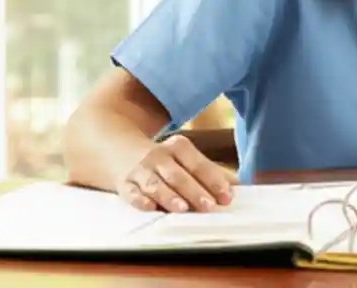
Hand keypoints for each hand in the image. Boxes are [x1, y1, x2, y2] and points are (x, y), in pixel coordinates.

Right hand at [119, 134, 237, 211]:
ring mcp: (140, 170)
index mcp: (178, 147)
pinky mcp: (124, 184)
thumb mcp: (184, 158)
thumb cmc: (163, 159)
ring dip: (169, 196)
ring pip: (156, 184)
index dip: (214, 180)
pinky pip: (131, 193)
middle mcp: (159, 157)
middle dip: (195, 191)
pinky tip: (149, 207)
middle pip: (179, 175)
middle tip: (209, 206)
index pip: (199, 164)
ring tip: (182, 208)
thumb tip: (237, 185)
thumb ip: (209, 172)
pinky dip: (140, 200)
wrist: (119, 149)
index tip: (227, 197)